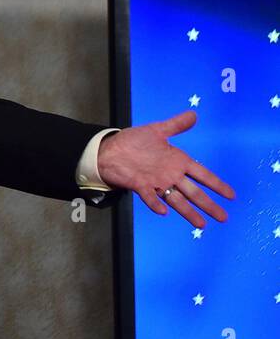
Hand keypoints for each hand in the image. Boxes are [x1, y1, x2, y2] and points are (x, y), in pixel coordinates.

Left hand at [96, 110, 234, 227]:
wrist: (108, 149)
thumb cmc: (133, 141)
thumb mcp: (157, 130)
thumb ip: (176, 125)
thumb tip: (193, 114)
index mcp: (177, 161)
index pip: (202, 174)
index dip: (216, 184)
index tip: (231, 195)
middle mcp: (170, 175)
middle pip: (194, 192)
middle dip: (208, 204)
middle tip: (223, 217)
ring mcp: (155, 182)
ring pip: (176, 199)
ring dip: (189, 211)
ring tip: (202, 224)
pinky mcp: (139, 185)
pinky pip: (149, 197)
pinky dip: (156, 203)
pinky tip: (164, 211)